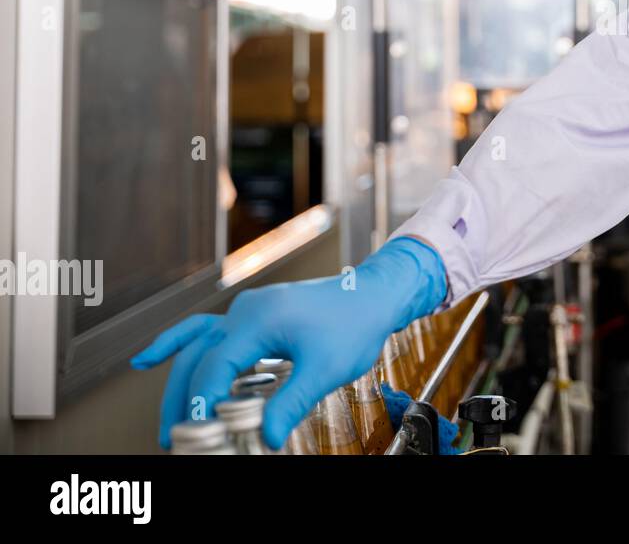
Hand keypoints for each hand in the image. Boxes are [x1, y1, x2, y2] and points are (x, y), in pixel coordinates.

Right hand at [131, 237, 447, 449]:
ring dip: (181, 385)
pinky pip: (206, 331)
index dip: (203, 401)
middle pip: (197, 358)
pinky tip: (146, 360)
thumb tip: (266, 439)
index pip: (216, 365)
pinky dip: (177, 346)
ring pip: (198, 348)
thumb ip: (291, 403)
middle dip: (183, 401)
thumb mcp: (325, 369)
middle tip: (174, 441)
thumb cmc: (355, 326)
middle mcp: (245, 311)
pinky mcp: (253, 317)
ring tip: (168, 425)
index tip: (199, 433)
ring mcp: (247, 311)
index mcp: (259, 319)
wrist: (375, 295)